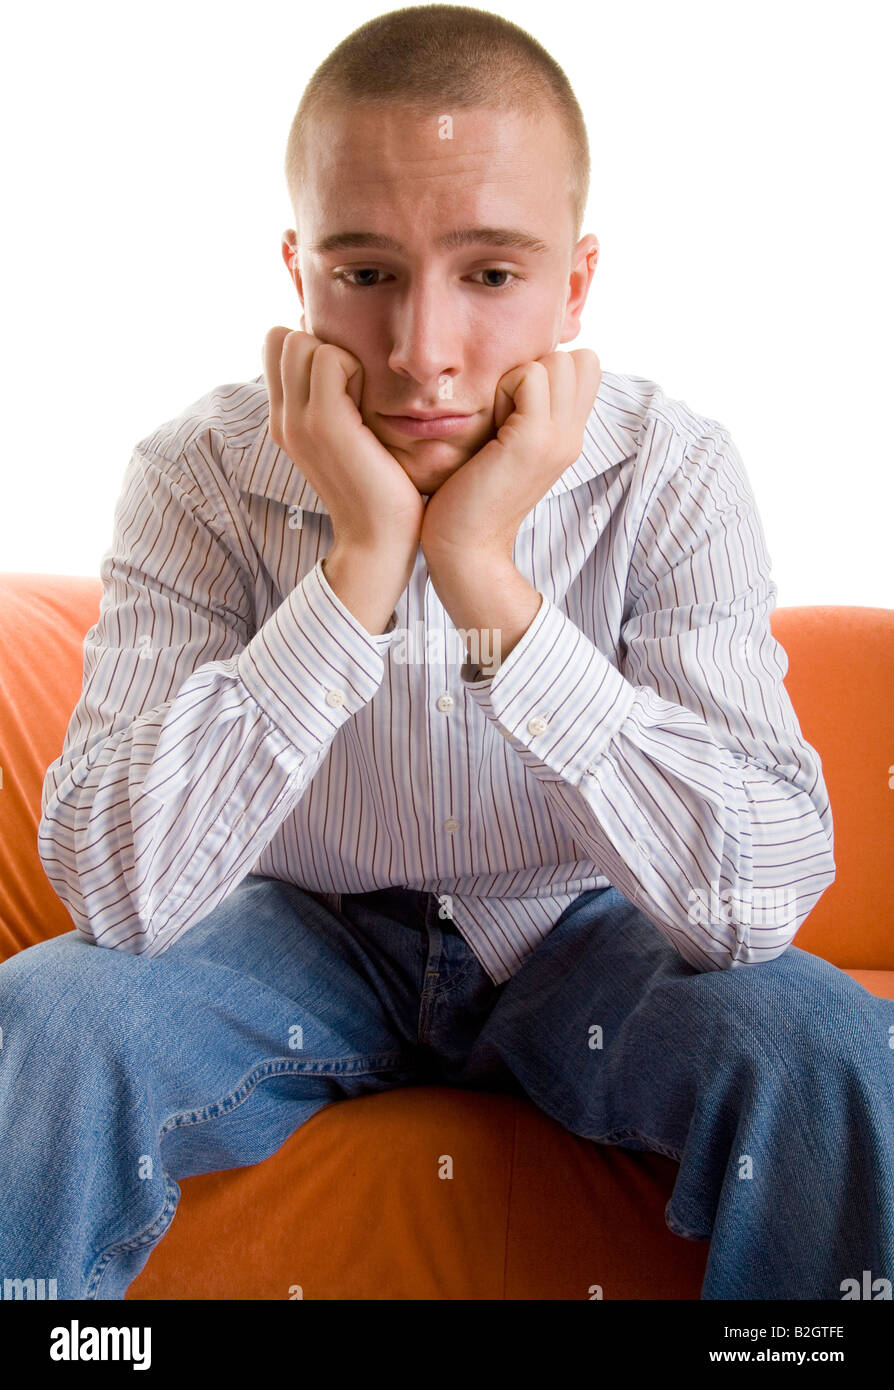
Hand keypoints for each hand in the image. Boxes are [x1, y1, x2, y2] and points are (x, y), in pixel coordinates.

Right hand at [263, 326, 424, 556]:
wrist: (377, 540)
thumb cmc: (377, 490)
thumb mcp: (346, 440)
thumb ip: (334, 401)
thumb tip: (342, 355)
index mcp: (284, 421)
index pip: (275, 346)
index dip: (310, 348)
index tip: (342, 382)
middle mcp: (282, 419)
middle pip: (284, 337)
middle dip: (323, 348)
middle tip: (353, 390)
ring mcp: (298, 420)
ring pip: (302, 342)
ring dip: (340, 357)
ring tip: (361, 400)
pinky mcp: (324, 422)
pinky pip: (330, 358)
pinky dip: (355, 368)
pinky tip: (370, 407)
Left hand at [420, 349, 601, 563]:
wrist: (466, 548)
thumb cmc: (470, 497)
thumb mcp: (509, 448)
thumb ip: (524, 414)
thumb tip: (518, 372)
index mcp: (570, 438)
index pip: (587, 368)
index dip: (550, 372)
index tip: (515, 408)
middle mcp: (574, 437)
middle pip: (579, 358)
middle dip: (536, 370)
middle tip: (504, 413)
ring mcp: (559, 437)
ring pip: (558, 361)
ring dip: (518, 379)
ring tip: (496, 422)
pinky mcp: (535, 438)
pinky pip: (530, 375)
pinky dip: (503, 388)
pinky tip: (489, 428)